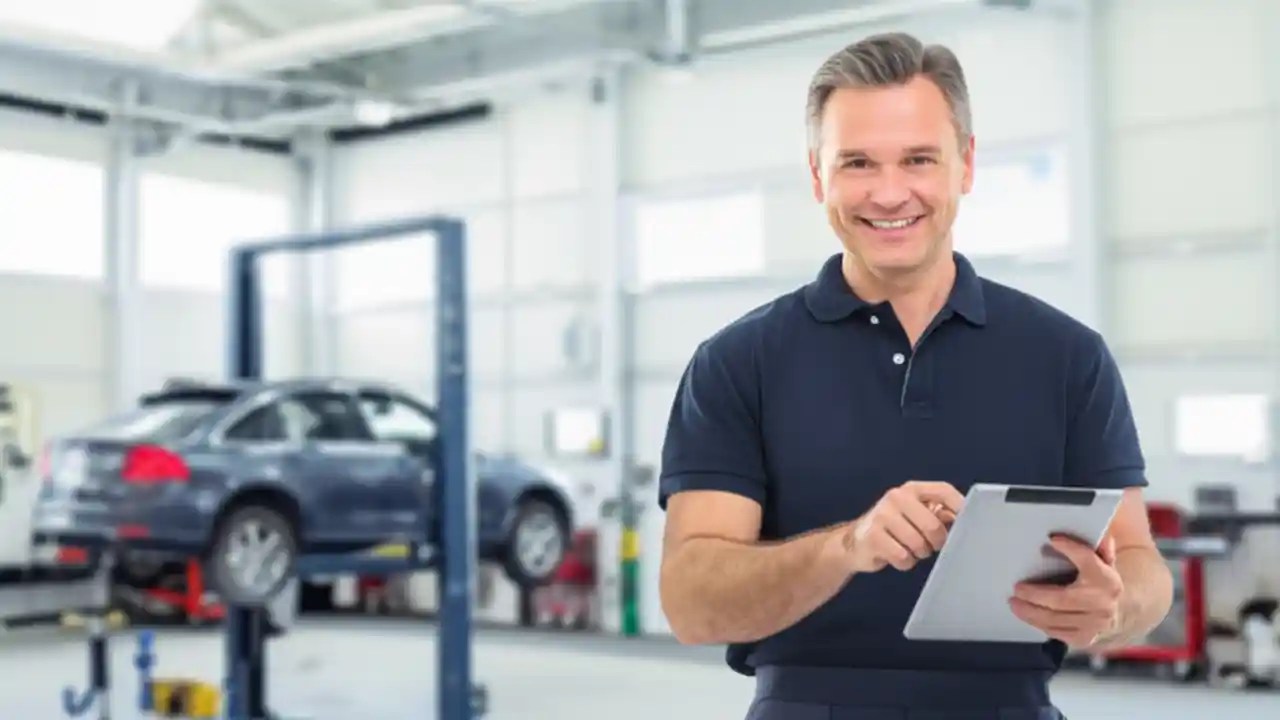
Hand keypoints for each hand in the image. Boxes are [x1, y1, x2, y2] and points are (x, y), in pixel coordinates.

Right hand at [840, 481, 964, 572]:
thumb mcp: (915, 515)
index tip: (971, 522)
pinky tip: (897, 556)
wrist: (854, 542)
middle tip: (929, 545)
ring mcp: (882, 516)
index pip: (943, 491)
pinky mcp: (872, 537)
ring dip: (919, 553)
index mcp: (911, 489)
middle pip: (933, 525)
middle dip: (936, 542)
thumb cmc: (893, 529)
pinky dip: (905, 562)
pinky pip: (903, 557)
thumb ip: (939, 514)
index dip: (961, 507)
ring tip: (909, 549)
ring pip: (918, 544)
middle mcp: (896, 497)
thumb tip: (966, 520)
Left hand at [1009, 534, 1122, 648]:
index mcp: (1107, 579)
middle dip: (1034, 595)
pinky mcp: (1083, 639)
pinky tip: (1028, 616)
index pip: (1087, 559)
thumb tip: (1095, 535)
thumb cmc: (1102, 581)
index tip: (1052, 540)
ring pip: (1054, 620)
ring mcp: (1093, 625)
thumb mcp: (1103, 561)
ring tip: (1014, 604)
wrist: (1121, 611)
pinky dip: (1038, 624)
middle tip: (1016, 589)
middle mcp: (1101, 604)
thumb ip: (1098, 547)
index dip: (1071, 548)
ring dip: (1030, 612)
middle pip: (1060, 599)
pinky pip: (1055, 632)